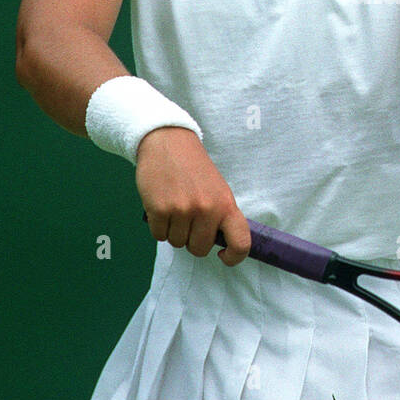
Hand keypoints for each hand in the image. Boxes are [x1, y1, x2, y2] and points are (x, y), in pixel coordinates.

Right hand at [136, 126, 252, 265]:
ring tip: (174, 206)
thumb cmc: (194, 169)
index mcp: (226, 205)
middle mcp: (207, 210)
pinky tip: (161, 206)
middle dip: (192, 240)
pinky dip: (158, 226)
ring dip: (174, 231)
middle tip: (188, 218)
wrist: (168, 142)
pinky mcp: (159, 209)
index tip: (223, 256)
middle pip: (199, 249)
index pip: (241, 243)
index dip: (234, 257)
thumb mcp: (218, 189)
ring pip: (177, 243)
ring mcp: (183, 210)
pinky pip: (159, 236)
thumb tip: (222, 245)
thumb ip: (221, 216)